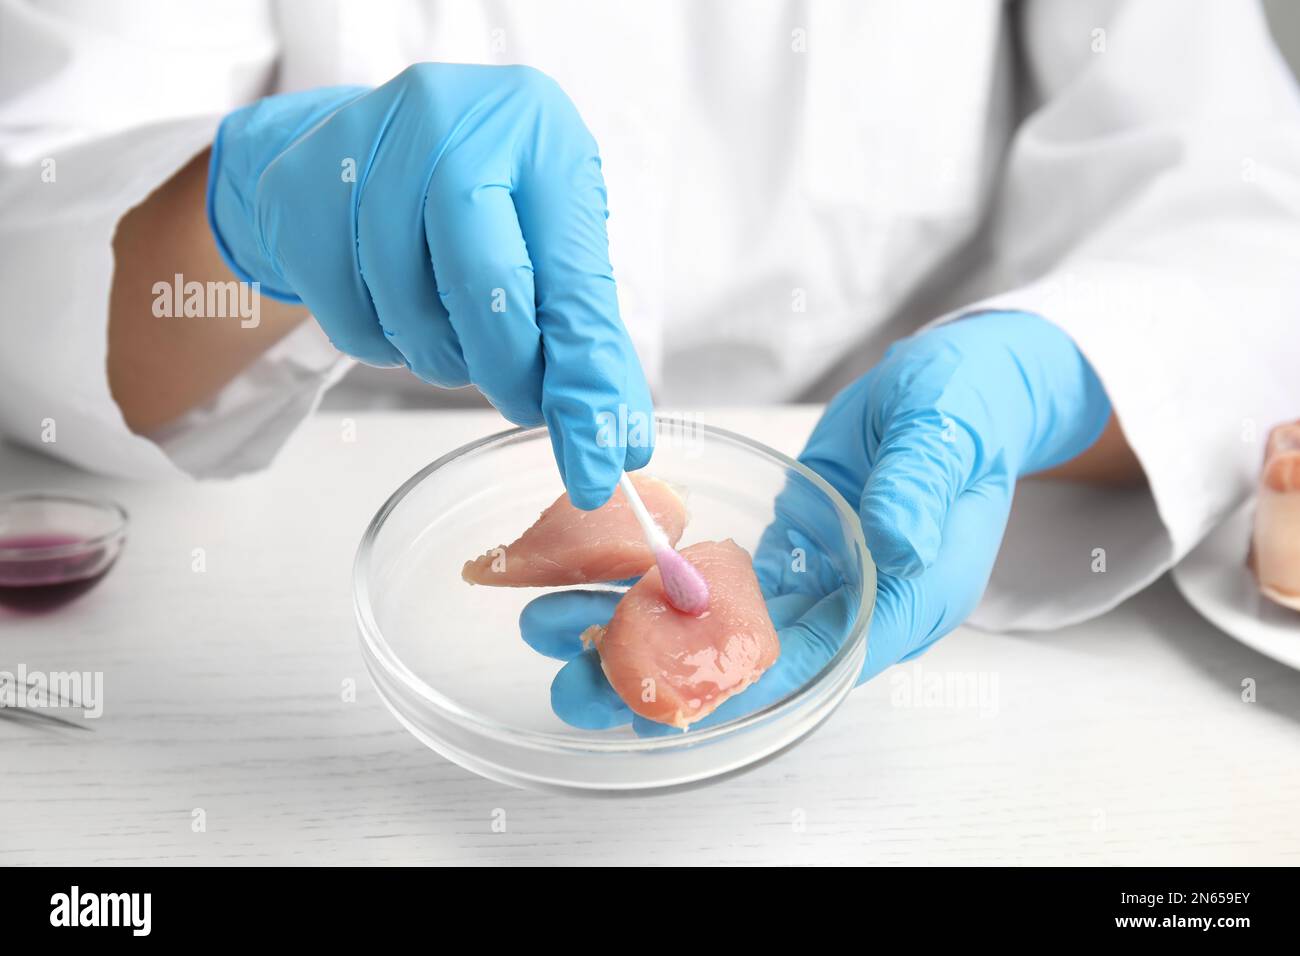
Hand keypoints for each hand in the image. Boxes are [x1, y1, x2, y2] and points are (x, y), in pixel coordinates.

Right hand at [208, 63, 651, 507]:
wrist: (355, 147)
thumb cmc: (475, 197)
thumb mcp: (547, 237)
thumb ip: (583, 331)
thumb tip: (618, 437)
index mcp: (537, 131)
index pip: (571, 276)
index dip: (585, 377)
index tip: (599, 461)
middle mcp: (451, 119)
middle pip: (484, 284)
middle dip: (507, 368)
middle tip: (521, 400)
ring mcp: (364, 144)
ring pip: (408, 309)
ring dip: (440, 357)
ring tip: (454, 332)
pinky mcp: (296, 190)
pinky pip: (347, 320)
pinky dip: (380, 345)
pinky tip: (395, 310)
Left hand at [519, 311, 1109, 730]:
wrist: (963, 381)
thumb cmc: (971, 407)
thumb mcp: (949, 433)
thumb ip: (921, 487)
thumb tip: (897, 539)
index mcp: (907, 600)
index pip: (818, 662)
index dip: (740, 682)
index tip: (662, 691)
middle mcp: (855, 607)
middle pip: (753, 663)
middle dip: (661, 676)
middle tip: (574, 682)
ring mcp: (817, 583)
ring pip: (721, 628)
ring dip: (642, 634)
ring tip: (555, 632)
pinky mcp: (787, 554)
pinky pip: (718, 584)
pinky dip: (660, 589)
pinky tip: (598, 585)